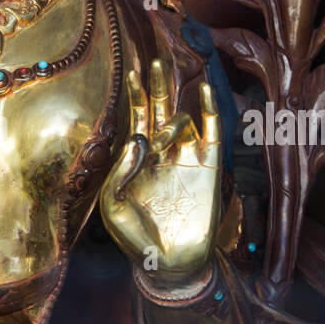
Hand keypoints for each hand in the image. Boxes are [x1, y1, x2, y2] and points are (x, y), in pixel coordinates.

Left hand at [100, 60, 221, 292]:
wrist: (168, 264)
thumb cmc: (135, 238)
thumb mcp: (113, 205)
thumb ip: (121, 169)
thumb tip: (138, 136)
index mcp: (137, 159)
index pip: (137, 117)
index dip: (136, 95)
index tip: (134, 71)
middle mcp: (162, 153)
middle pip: (160, 109)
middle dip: (158, 84)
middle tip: (158, 59)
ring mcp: (186, 158)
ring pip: (181, 120)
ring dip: (171, 119)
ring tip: (165, 141)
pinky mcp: (209, 167)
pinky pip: (212, 132)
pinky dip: (209, 109)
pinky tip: (205, 88)